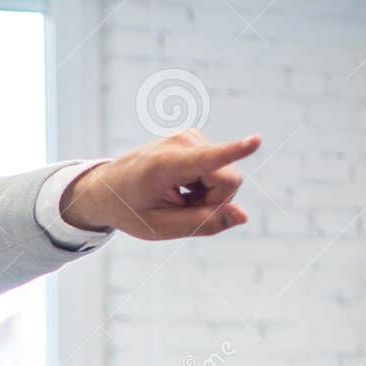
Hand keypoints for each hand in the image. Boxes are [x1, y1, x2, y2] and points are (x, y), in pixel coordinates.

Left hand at [60, 130, 260, 239]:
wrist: (109, 187)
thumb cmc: (132, 209)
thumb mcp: (161, 228)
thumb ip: (201, 224)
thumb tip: (242, 216)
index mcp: (165, 165)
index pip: (207, 159)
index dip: (234, 152)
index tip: (256, 141)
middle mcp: (182, 142)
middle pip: (229, 181)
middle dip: (214, 201)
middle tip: (180, 207)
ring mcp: (191, 137)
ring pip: (227, 177)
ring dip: (206, 195)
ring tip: (176, 196)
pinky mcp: (197, 139)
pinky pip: (220, 170)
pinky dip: (203, 186)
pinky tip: (180, 187)